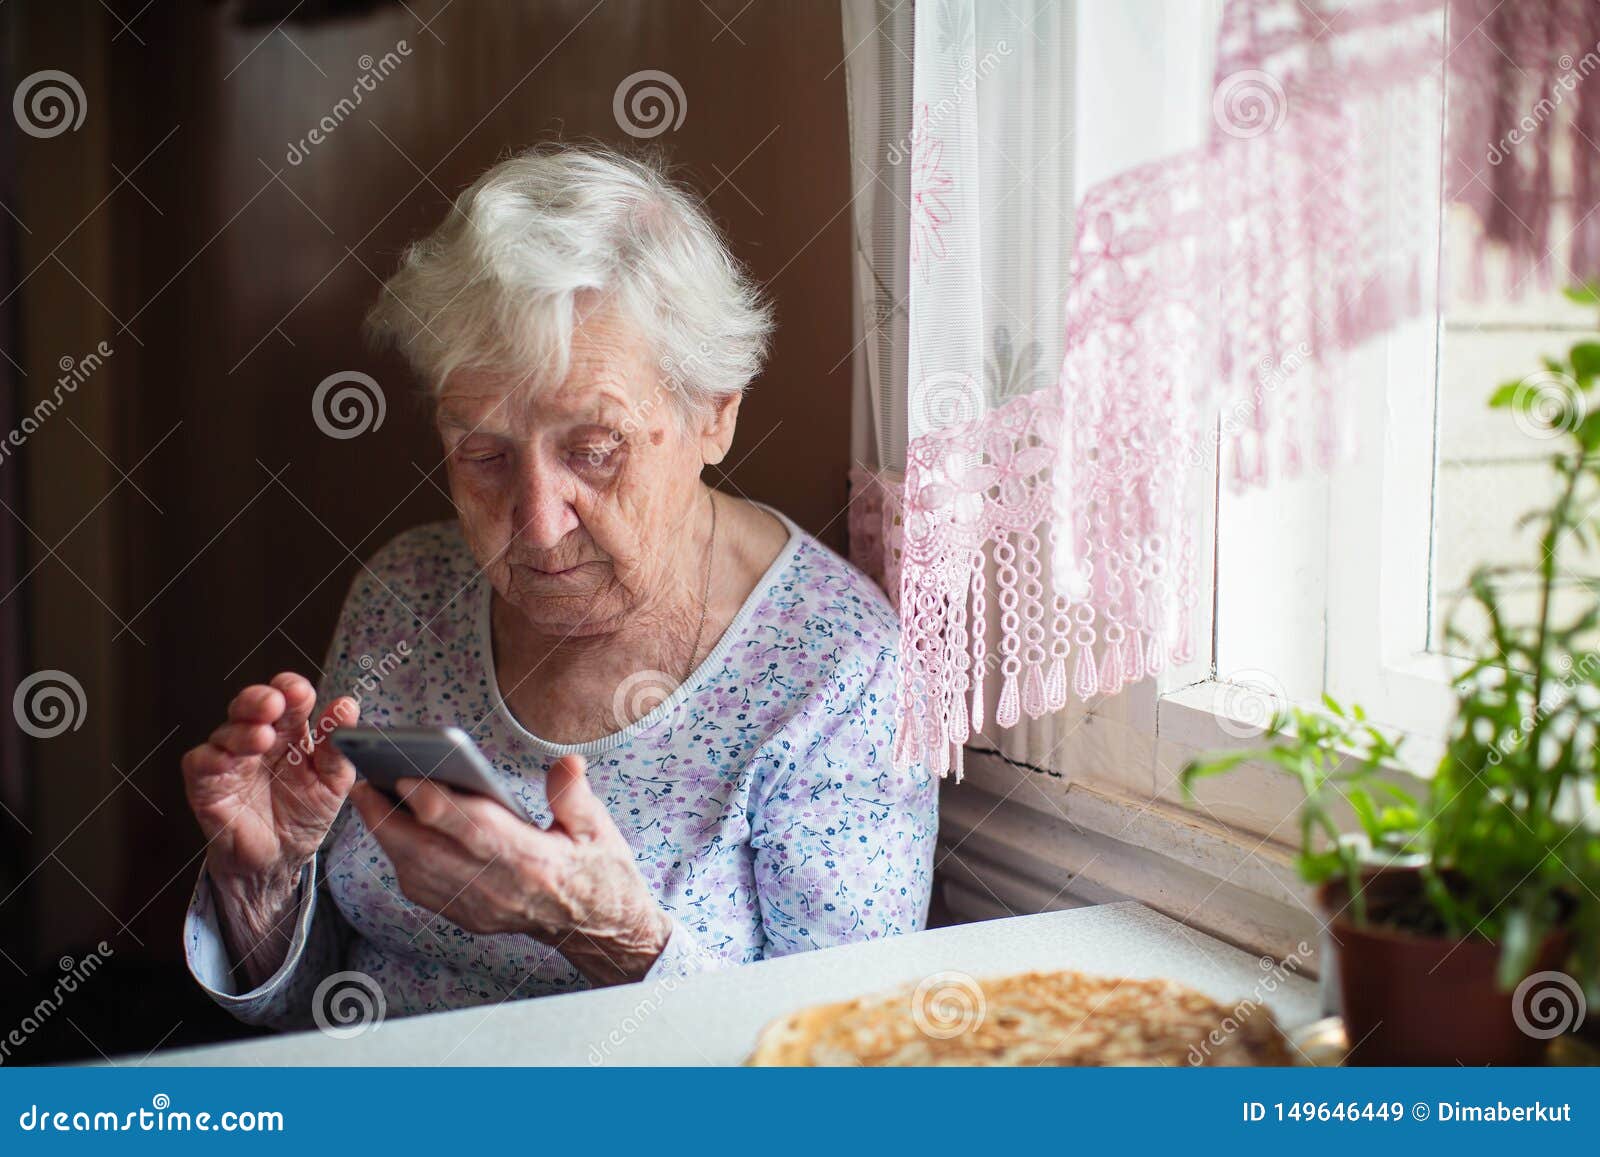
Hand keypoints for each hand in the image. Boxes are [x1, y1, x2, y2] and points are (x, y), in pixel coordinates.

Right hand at [181, 672, 358, 984]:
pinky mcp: (206, 783)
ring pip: (227, 731)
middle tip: (274, 703)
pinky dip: (212, 757)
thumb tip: (347, 706)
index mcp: (291, 733)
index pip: (288, 700)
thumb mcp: (332, 782)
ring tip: (263, 737)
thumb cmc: (304, 815)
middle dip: (260, 699)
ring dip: (243, 730)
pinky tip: (227, 759)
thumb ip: (337, 746)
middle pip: (251, 706)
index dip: (292, 690)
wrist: (279, 859)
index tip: (300, 691)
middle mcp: (258, 739)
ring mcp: (231, 759)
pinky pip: (201, 763)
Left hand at [349, 754, 671, 986]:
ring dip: (387, 837)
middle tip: (363, 783)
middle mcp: (500, 890)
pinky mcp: (471, 917)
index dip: (435, 803)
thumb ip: (574, 795)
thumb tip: (566, 764)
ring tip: (369, 800)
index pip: (474, 831)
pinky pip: (423, 888)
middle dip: (388, 819)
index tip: (405, 774)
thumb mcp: (598, 829)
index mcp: (534, 863)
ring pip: (417, 873)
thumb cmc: (598, 871)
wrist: (601, 929)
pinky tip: (391, 831)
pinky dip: (400, 858)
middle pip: (430, 854)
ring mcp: (481, 908)